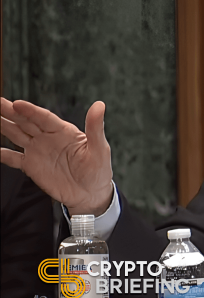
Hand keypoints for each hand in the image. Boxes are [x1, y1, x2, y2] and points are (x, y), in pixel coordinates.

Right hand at [1, 98, 113, 215]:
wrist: (90, 194)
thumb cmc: (98, 170)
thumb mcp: (99, 148)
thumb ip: (95, 127)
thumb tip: (100, 105)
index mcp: (63, 131)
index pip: (44, 118)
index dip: (30, 111)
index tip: (17, 103)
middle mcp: (48, 138)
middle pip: (25, 121)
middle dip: (9, 111)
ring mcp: (38, 151)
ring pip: (16, 134)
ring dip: (3, 125)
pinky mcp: (31, 166)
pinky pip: (13, 158)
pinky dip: (2, 153)